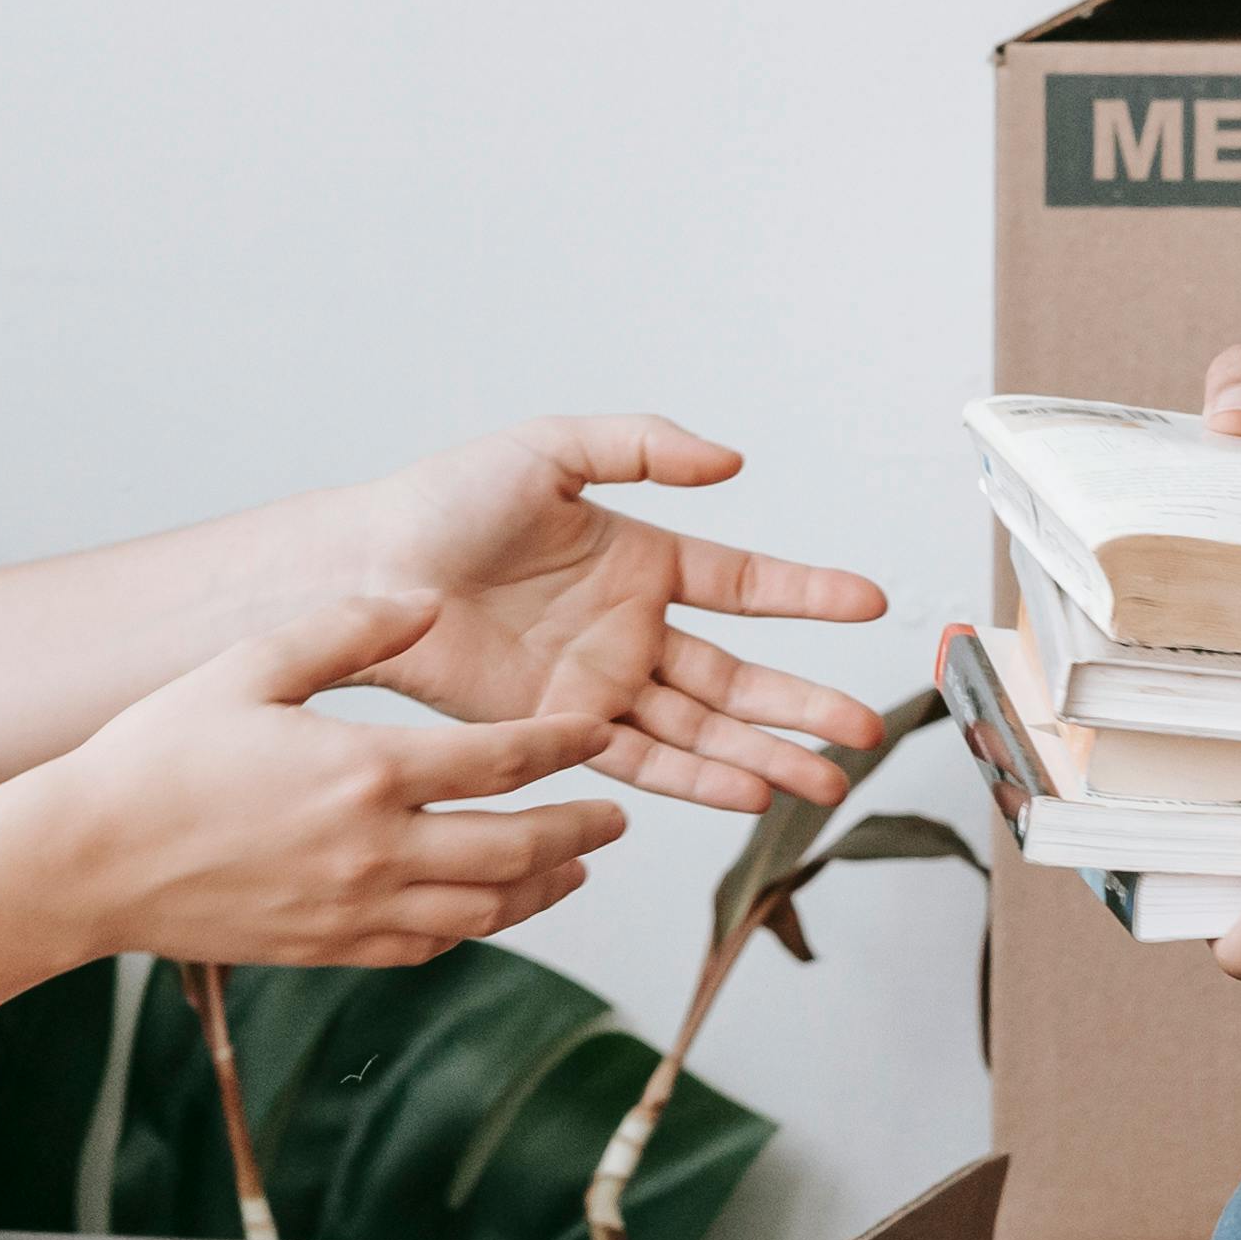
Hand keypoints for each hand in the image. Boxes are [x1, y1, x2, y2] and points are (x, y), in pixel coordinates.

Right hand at [31, 594, 629, 969]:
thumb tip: (425, 600)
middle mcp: (376, 850)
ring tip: (575, 868)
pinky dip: (476, 927)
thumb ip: (347, 629)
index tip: (597, 732)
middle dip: (578, 831)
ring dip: (542, 887)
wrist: (88, 860)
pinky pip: (429, 947)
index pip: (500, 759)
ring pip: (484, 909)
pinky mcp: (329, 949)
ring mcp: (355, 910)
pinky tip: (488, 907)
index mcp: (365, 769)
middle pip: (515, 848)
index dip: (562, 746)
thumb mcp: (252, 665)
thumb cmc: (159, 755)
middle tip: (615, 818)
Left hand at [321, 417, 891, 810]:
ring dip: (767, 756)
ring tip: (829, 782)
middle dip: (805, 705)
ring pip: (704, 729)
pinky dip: (697, 781)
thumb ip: (644, 447)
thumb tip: (731, 464)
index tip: (870, 604)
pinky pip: (643, 761)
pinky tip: (750, 793)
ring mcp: (599, 685)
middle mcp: (629, 629)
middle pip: (738, 676)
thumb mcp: (552, 450)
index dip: (807, 595)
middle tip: (868, 731)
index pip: (744, 583)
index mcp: (638, 559)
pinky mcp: (560, 730)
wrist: (370, 572)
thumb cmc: (444, 503)